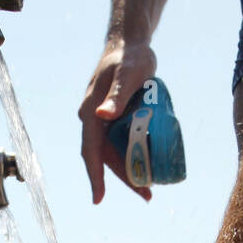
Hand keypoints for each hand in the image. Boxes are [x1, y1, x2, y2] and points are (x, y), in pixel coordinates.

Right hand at [79, 38, 156, 203]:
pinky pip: (122, 142)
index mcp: (91, 112)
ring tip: (151, 188)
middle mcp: (94, 119)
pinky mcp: (116, 118)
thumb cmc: (130, 57)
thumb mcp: (128, 75)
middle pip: (105, 157)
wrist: (131, 43)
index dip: (95, 176)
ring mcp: (104, 120)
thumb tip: (102, 116)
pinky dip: (134, 155)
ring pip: (115, 152)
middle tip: (146, 196)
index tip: (99, 199)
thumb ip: (116, 94)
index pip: (91, 151)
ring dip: (131, 170)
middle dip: (124, 178)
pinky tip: (149, 165)